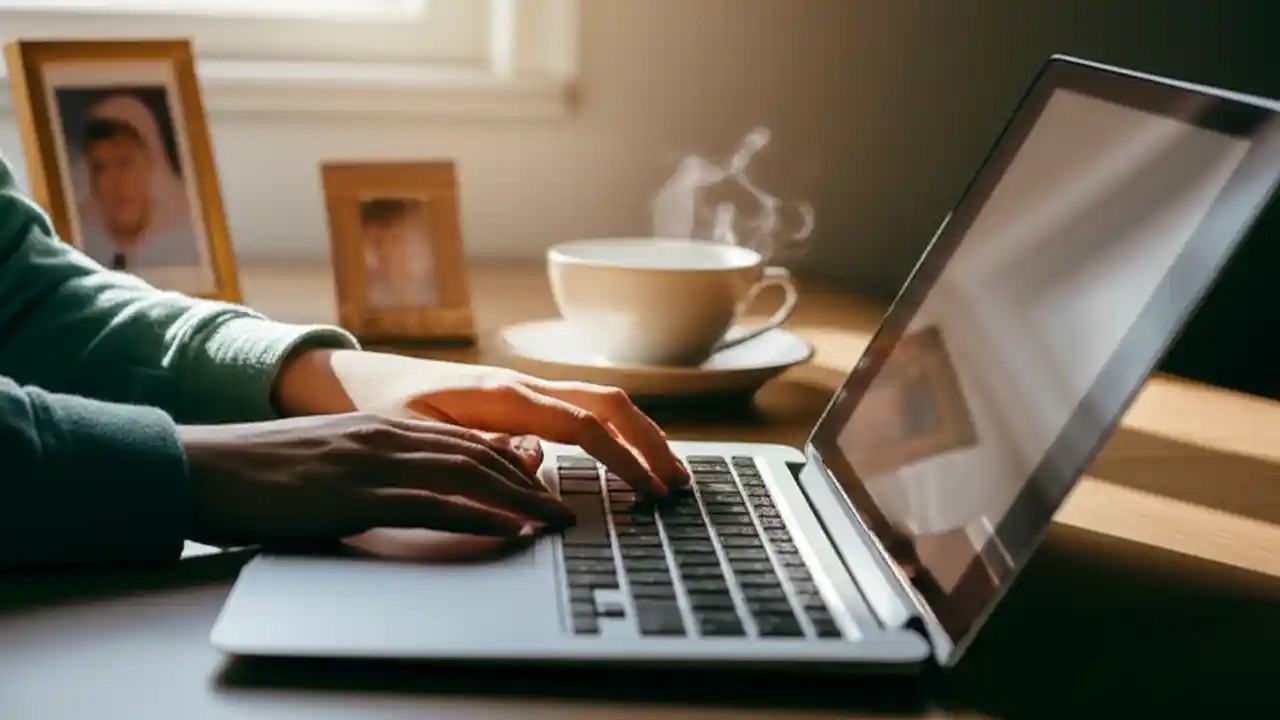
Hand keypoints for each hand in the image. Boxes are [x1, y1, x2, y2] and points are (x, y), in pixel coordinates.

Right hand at [179, 413, 573, 545]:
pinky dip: (479, 515)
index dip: (510, 464)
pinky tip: (508, 528)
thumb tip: (407, 498)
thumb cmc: (260, 474)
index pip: (463, 442)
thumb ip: (373, 474)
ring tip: (553, 522)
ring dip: (519, 499)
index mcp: (382, 427)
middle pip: (479, 454)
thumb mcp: (329, 466)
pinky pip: (434, 502)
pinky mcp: (359, 490)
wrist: (203, 467)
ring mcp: (375, 459)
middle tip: (563, 509)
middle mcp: (388, 435)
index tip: (540, 487)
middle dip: (528, 483)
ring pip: (468, 474)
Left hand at [273, 350, 689, 495]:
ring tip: (669, 473)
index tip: (649, 490)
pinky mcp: (523, 402)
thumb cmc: (382, 409)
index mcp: (501, 394)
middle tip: (678, 484)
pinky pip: (583, 412)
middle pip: (607, 403)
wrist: (356, 380)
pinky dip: (616, 434)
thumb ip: (476, 451)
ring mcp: (526, 391)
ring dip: (639, 435)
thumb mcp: (417, 439)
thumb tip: (536, 461)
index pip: (580, 424)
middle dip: (649, 442)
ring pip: (601, 403)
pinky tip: (629, 460)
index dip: (620, 457)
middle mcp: (522, 386)